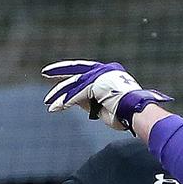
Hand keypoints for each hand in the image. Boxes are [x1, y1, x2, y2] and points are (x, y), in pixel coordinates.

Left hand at [41, 60, 171, 131]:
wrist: (137, 114)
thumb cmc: (125, 114)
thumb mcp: (102, 104)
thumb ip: (88, 99)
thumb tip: (71, 100)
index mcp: (109, 72)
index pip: (85, 69)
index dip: (70, 70)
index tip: (58, 72)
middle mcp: (104, 71)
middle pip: (77, 69)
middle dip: (59, 70)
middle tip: (45, 72)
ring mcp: (101, 77)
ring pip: (75, 84)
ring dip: (60, 95)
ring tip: (48, 103)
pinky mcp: (96, 85)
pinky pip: (77, 94)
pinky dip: (66, 102)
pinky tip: (56, 108)